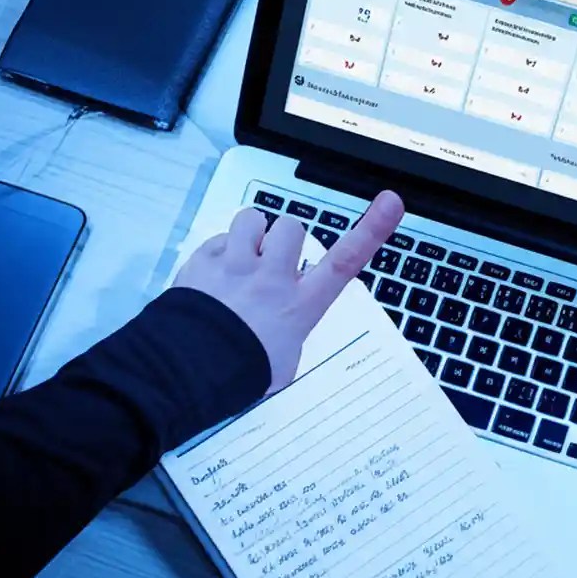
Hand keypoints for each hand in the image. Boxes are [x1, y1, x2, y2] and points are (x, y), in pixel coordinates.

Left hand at [172, 191, 403, 392]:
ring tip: (242, 258)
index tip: (390, 203)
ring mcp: (235, 268)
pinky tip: (214, 275)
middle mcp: (272, 279)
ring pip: (252, 219)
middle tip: (271, 261)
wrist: (187, 374)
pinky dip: (218, 251)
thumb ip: (288, 333)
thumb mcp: (283, 362)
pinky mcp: (202, 264)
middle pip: (292, 227)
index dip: (371, 230)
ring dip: (250, 233)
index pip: (345, 261)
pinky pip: (217, 239)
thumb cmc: (239, 374)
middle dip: (283, 238)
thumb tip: (283, 329)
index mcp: (300, 306)